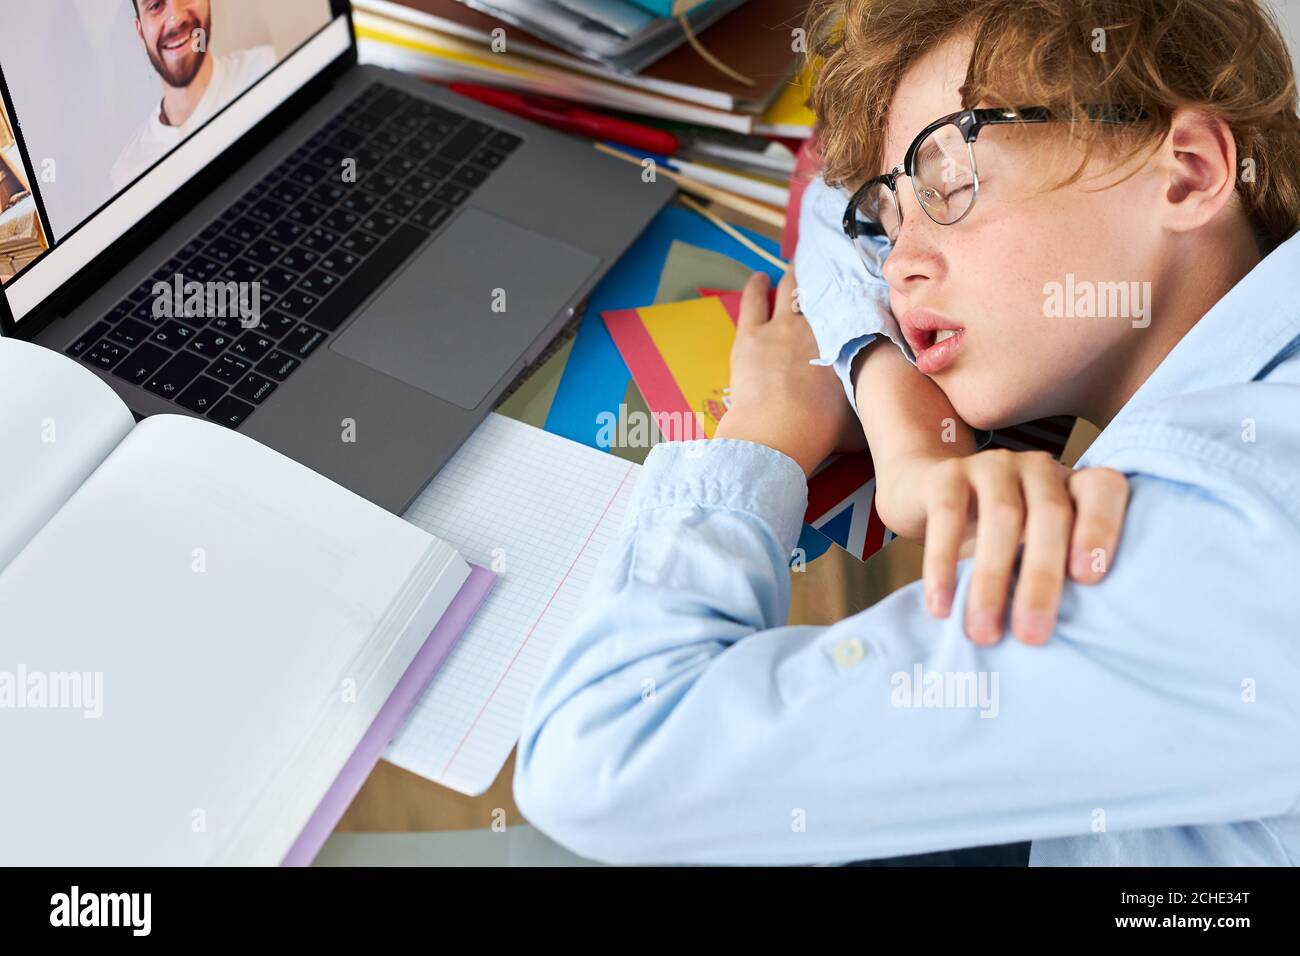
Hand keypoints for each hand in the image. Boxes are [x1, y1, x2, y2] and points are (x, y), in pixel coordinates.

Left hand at [714, 270, 864, 475]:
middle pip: (825, 295)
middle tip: (829, 272)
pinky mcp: (751, 334)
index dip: (855, 300)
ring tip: (797, 265)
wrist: (781, 430)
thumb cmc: (822, 429)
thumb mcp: (858, 413)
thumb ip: (866, 398)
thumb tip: (881, 399)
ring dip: (794, 276)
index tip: (858, 293)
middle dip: (828, 282)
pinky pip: (754, 300)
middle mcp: (817, 327)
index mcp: (846, 343)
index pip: (855, 311)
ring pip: (790, 290)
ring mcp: (782, 327)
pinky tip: (759, 277)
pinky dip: (757, 286)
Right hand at [894, 450, 1128, 644]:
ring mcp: (992, 466)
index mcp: (1071, 485)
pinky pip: (947, 516)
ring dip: (992, 580)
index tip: (1089, 580)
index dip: (1101, 527)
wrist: (925, 491)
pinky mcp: (946, 474)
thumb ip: (1054, 575)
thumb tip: (1070, 642)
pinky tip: (940, 604)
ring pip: (1001, 516)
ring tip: (984, 631)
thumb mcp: (1030, 550)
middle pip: (1050, 514)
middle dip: (1042, 578)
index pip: (1102, 489)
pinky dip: (943, 564)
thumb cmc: (993, 536)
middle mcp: (1038, 468)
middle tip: (1031, 635)